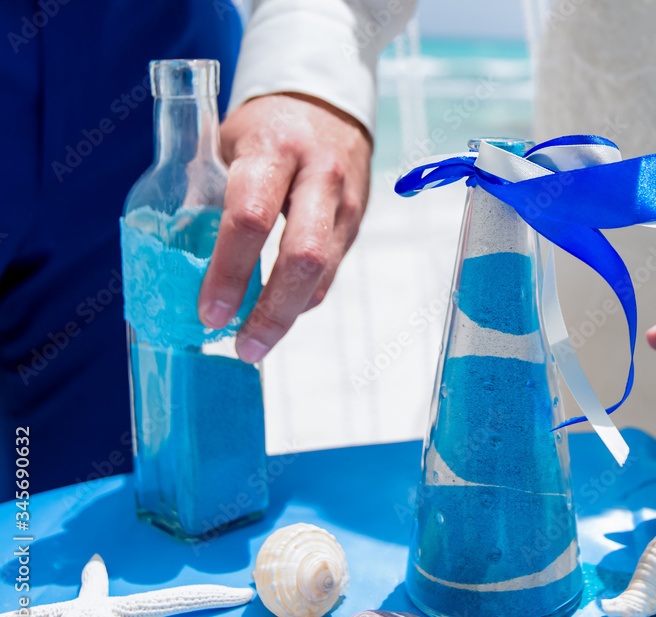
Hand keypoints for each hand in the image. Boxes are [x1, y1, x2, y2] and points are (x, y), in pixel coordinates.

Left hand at [199, 92, 372, 362]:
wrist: (329, 105)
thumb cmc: (266, 127)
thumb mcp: (224, 143)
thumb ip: (203, 194)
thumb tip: (174, 259)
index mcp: (275, 150)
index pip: (251, 217)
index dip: (229, 271)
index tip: (209, 311)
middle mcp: (319, 176)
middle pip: (302, 258)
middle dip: (271, 312)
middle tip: (242, 346)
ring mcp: (345, 203)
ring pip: (323, 274)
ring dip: (288, 316)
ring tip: (254, 342)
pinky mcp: (356, 223)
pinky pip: (329, 271)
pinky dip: (301, 298)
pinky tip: (275, 312)